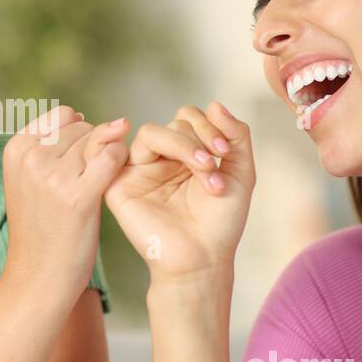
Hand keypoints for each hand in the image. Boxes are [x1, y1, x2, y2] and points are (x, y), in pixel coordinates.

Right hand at [0, 105, 129, 308]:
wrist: (38, 275)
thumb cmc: (42, 226)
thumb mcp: (34, 178)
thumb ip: (61, 145)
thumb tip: (108, 120)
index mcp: (16, 148)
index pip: (63, 115)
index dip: (78, 134)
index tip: (74, 162)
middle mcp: (31, 158)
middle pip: (82, 127)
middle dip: (92, 148)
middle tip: (81, 181)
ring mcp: (52, 176)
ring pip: (98, 141)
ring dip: (106, 158)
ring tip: (89, 188)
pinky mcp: (77, 196)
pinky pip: (112, 157)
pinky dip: (120, 162)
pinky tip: (114, 179)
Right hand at [104, 102, 255, 283]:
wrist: (203, 258)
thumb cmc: (221, 223)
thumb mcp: (241, 172)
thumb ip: (237, 136)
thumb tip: (215, 103)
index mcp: (187, 156)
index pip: (191, 119)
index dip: (210, 125)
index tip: (226, 152)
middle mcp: (163, 160)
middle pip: (175, 122)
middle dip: (200, 139)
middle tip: (215, 167)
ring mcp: (140, 171)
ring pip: (153, 132)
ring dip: (184, 145)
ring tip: (205, 172)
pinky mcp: (120, 185)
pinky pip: (121, 151)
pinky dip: (147, 149)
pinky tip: (172, 167)